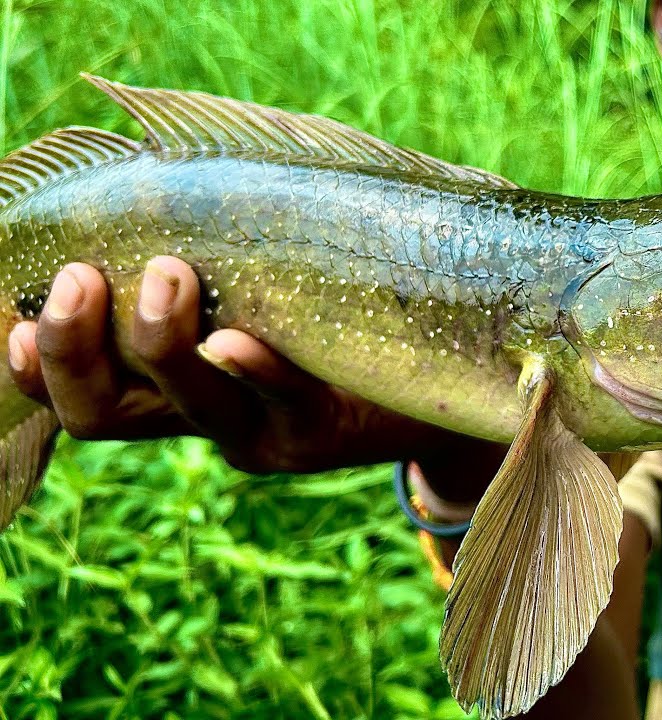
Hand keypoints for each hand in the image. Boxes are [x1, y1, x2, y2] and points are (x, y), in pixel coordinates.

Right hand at [6, 256, 500, 473]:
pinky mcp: (321, 432)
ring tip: (168, 274)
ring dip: (165, 343)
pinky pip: (287, 402)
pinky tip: (238, 339)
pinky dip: (259, 371)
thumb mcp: (254, 277)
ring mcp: (262, 431)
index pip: (81, 387)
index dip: (40, 366)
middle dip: (80, 352)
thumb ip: (202, 249)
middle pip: (107, 414)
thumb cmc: (328, 308)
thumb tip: (146, 160)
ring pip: (194, 407)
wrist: (431, 381)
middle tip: (81, 279)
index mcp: (167, 382)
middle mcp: (202, 414)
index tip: (16, 320)